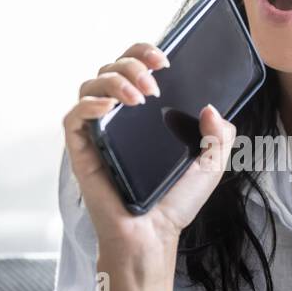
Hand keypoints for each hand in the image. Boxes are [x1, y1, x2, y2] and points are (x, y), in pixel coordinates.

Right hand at [61, 43, 237, 260]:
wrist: (154, 237)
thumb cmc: (175, 204)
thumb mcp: (210, 165)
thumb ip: (219, 135)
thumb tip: (212, 108)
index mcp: (144, 114)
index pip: (134, 68)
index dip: (143, 53)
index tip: (164, 60)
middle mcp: (118, 118)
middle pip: (110, 68)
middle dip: (131, 65)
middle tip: (154, 85)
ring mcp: (98, 133)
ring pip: (89, 85)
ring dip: (113, 80)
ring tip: (137, 96)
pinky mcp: (82, 151)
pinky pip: (72, 117)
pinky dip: (88, 104)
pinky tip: (108, 107)